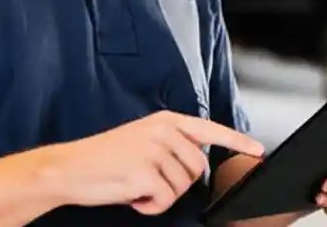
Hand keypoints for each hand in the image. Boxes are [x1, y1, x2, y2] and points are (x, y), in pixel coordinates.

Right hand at [42, 110, 264, 215]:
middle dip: (177, 184)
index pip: (209, 130)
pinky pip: (164, 201)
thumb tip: (196, 165)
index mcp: (164, 120)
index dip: (236, 141)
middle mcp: (163, 131)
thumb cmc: (103, 158)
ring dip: (160, 196)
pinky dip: (149, 206)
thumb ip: (170, 145)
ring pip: (182, 188)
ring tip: (135, 185)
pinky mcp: (146, 172)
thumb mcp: (140, 139)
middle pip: (197, 169)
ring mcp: (155, 150)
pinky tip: (130, 195)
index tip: (257, 150)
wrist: (69, 168)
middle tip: (147, 180)